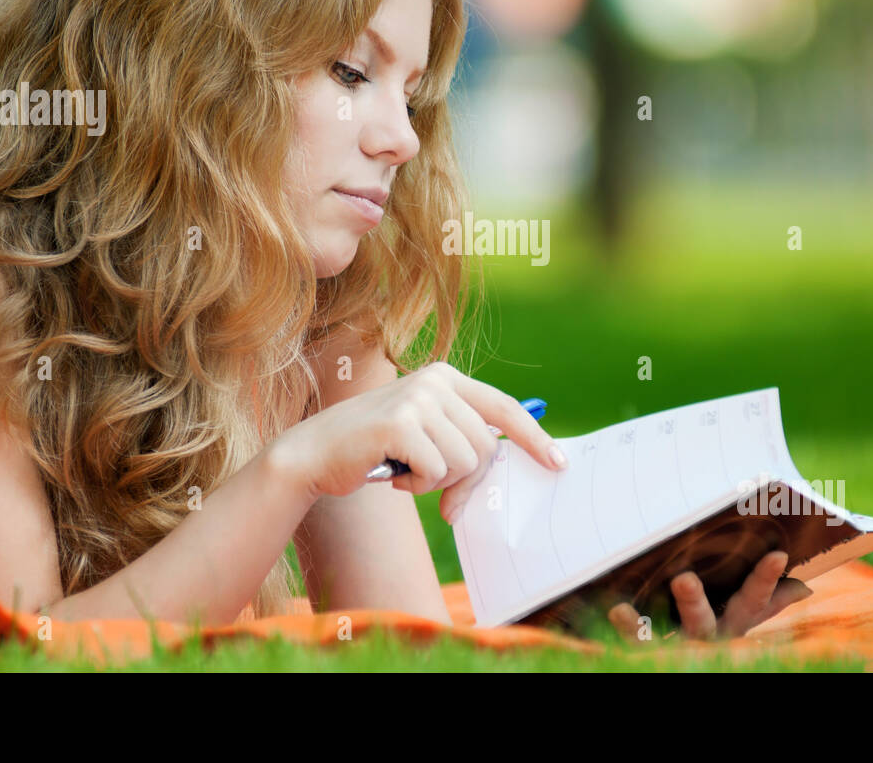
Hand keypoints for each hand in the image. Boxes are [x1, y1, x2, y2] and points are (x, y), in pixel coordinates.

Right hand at [275, 361, 565, 518]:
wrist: (315, 453)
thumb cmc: (375, 451)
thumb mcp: (426, 437)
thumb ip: (462, 441)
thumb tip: (503, 470)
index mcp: (446, 377)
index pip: (505, 407)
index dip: (535, 438)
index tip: (558, 463)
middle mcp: (435, 381)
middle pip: (487, 447)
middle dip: (469, 482)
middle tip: (441, 495)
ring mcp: (417, 399)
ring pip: (464, 462)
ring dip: (436, 483)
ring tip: (406, 472)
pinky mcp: (400, 423)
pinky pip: (436, 472)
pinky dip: (417, 486)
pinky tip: (391, 473)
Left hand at [606, 551, 811, 642]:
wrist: (694, 664)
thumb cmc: (721, 628)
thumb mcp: (745, 617)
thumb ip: (769, 602)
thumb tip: (805, 588)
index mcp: (734, 622)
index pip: (753, 601)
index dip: (765, 580)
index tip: (777, 554)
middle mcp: (710, 638)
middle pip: (703, 623)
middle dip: (693, 602)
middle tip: (682, 579)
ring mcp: (680, 649)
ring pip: (663, 639)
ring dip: (644, 625)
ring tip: (623, 608)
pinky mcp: (653, 656)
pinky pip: (638, 645)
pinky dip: (628, 629)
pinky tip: (616, 610)